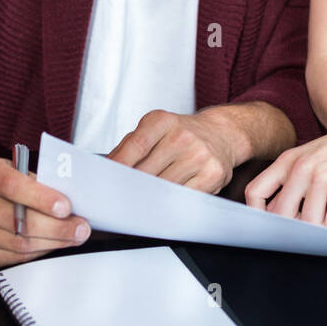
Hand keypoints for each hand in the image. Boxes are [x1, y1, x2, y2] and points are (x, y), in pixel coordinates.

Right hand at [0, 155, 90, 268]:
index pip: (11, 185)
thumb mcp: (18, 168)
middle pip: (17, 221)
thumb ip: (40, 182)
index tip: (66, 207)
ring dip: (52, 243)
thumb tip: (74, 201)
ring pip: (17, 244)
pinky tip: (51, 244)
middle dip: (56, 228)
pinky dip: (37, 252)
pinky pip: (11, 257)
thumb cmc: (2, 179)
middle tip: (81, 229)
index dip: (41, 198)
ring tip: (73, 237)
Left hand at [108, 108, 238, 193]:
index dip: (118, 167)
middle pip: (147, 172)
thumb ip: (130, 146)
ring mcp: (200, 155)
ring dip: (149, 199)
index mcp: (163, 121)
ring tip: (139, 204)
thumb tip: (106, 170)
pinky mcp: (213, 174)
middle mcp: (183, 136)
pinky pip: (184, 198)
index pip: (136, 146)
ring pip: (164, 188)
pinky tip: (164, 204)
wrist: (221, 133)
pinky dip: (171, 204)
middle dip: (130, 188)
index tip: (105, 182)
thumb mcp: (154, 129)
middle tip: (118, 199)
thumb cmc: (181, 134)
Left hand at [244, 113, 326, 228]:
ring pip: (309, 225)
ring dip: (323, 226)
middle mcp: (301, 168)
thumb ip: (291, 182)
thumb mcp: (310, 157)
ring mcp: (321, 179)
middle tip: (311, 227)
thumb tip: (277, 217)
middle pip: (281, 217)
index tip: (268, 226)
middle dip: (295, 229)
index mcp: (288, 160)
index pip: (255, 193)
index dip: (258, 215)